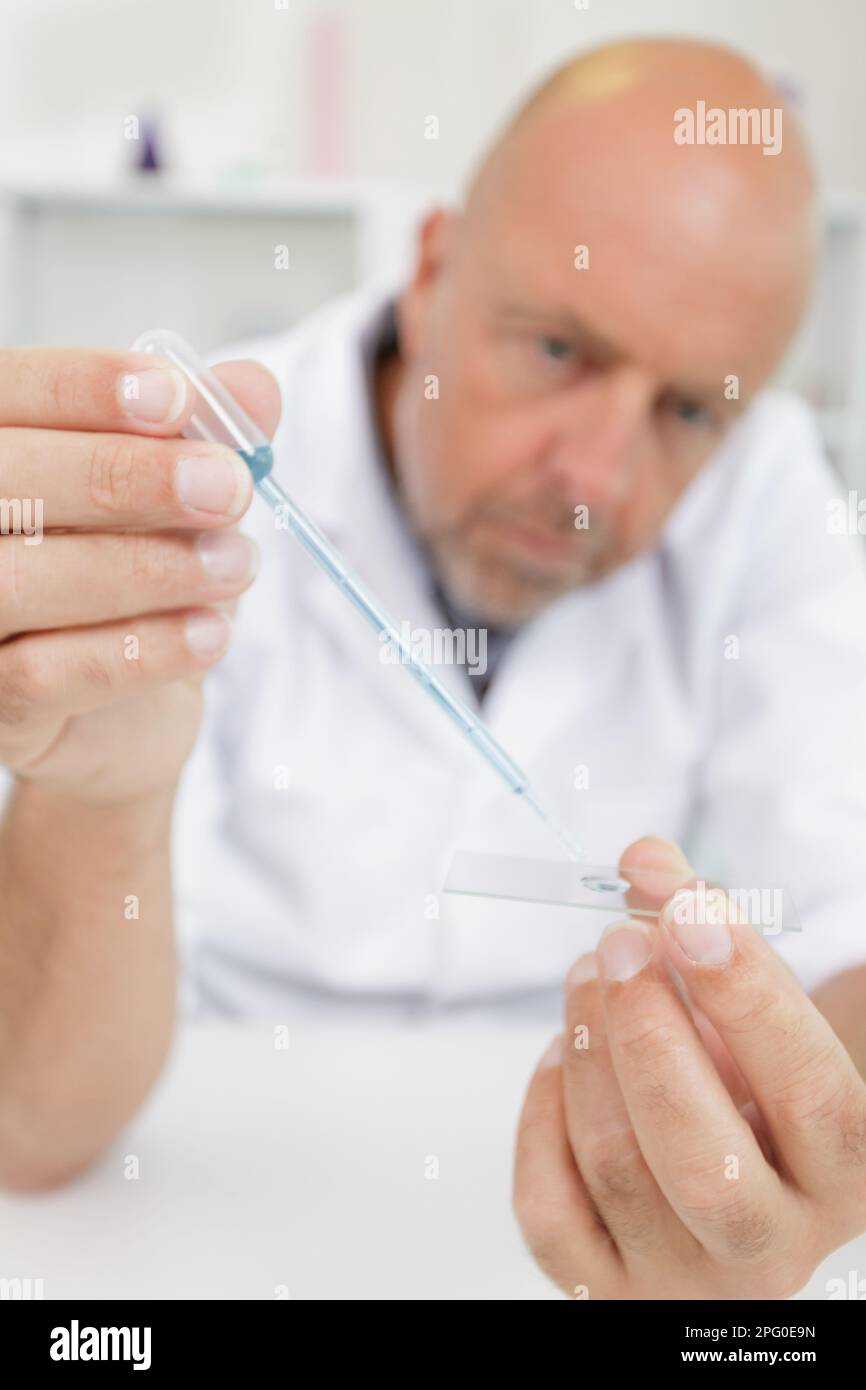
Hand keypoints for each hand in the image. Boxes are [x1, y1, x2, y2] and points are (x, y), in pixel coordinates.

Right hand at [0, 348, 279, 801]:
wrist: (136, 705)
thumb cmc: (145, 575)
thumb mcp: (188, 499)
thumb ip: (213, 438)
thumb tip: (257, 386)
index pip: (13, 390)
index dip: (85, 389)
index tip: (177, 400)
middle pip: (9, 478)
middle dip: (127, 477)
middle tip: (229, 489)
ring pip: (21, 579)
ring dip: (144, 569)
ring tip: (236, 566)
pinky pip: (44, 673)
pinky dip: (139, 650)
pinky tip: (211, 634)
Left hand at [514, 836, 865, 1298]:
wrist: (737, 1166)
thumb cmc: (751, 1076)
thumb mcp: (754, 1005)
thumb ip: (706, 924)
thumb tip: (643, 859)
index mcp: (843, 1171)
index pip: (808, 1091)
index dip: (744, 993)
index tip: (684, 908)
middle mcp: (775, 1246)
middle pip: (704, 1160)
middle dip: (648, 1034)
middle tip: (618, 942)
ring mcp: (685, 1282)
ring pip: (619, 1172)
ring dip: (588, 1050)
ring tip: (586, 974)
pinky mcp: (607, 1288)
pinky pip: (551, 1214)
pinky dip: (542, 1121)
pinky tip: (561, 1059)